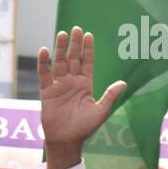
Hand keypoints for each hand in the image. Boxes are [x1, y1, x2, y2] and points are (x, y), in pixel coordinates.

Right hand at [36, 28, 125, 168]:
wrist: (67, 139)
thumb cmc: (85, 127)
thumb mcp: (101, 110)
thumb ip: (110, 95)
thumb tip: (124, 83)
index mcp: (86, 85)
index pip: (87, 63)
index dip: (88, 50)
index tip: (88, 35)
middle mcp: (72, 82)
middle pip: (73, 59)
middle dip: (75, 44)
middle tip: (76, 28)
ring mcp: (58, 85)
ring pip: (59, 63)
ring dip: (60, 49)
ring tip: (62, 34)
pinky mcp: (47, 92)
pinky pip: (44, 74)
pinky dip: (43, 63)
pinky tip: (44, 50)